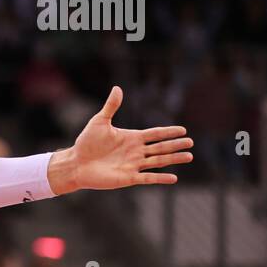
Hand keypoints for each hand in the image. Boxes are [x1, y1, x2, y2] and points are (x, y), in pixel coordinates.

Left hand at [46, 86, 192, 194]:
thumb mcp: (100, 122)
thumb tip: (118, 88)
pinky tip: (174, 177)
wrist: (76, 163)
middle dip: (175, 145)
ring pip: (158, 161)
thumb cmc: (86, 142)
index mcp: (132, 138)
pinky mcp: (128, 178)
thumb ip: (111, 106)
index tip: (183, 130)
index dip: (169, 132)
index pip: (155, 134)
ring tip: (189, 156)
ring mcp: (133, 165)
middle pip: (161, 147)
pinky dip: (160, 178)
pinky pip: (148, 178)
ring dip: (173, 159)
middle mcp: (135, 151)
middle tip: (191, 142)